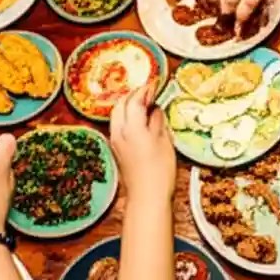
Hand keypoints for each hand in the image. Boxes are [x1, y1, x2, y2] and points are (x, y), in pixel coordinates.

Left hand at [109, 81, 175, 204]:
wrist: (147, 196)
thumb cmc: (160, 170)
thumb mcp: (164, 141)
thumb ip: (157, 121)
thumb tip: (155, 109)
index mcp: (132, 127)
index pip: (135, 99)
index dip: (145, 89)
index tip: (154, 83)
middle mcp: (119, 131)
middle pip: (121, 104)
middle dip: (133, 94)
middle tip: (147, 91)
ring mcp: (115, 141)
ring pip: (116, 114)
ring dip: (127, 105)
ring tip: (142, 103)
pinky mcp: (116, 149)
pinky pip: (117, 125)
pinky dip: (125, 116)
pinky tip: (137, 119)